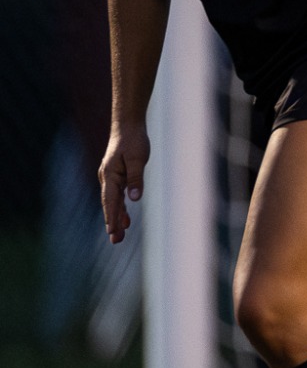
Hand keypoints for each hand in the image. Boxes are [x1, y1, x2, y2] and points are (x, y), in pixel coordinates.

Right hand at [98, 127, 149, 243]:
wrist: (128, 126)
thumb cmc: (134, 141)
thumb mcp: (138, 159)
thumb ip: (136, 179)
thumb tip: (134, 198)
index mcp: (110, 175)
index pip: (110, 201)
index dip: (112, 217)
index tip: (112, 231)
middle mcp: (107, 179)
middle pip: (110, 205)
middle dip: (113, 223)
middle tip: (116, 241)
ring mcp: (111, 178)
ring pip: (113, 202)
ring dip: (116, 218)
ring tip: (119, 236)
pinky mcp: (118, 176)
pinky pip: (117, 196)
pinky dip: (120, 208)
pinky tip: (126, 220)